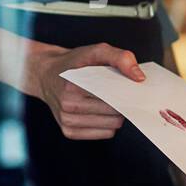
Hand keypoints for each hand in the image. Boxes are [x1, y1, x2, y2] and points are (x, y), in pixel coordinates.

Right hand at [28, 42, 144, 139]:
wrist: (45, 74)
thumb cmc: (74, 63)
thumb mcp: (96, 51)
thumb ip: (120, 57)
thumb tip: (139, 77)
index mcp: (73, 86)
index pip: (114, 97)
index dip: (126, 93)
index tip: (130, 87)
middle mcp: (67, 105)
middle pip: (116, 114)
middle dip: (122, 104)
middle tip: (118, 93)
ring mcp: (67, 121)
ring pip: (113, 127)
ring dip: (116, 115)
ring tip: (107, 101)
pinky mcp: (69, 132)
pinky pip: (105, 134)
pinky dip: (108, 124)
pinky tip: (100, 111)